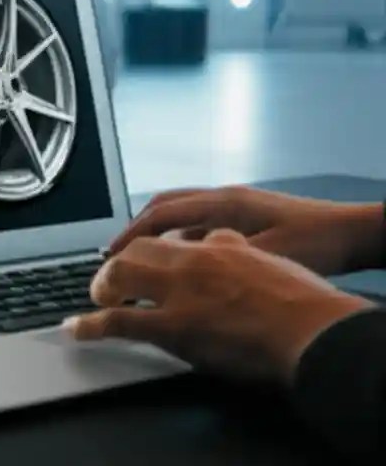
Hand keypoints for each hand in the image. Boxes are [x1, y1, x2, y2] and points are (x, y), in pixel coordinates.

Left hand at [66, 230, 373, 383]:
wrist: (312, 332)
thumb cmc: (304, 307)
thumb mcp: (273, 265)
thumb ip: (242, 255)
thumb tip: (223, 244)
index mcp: (223, 245)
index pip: (175, 239)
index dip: (152, 251)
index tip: (144, 260)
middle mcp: (195, 261)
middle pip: (140, 251)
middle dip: (120, 265)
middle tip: (111, 281)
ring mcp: (180, 292)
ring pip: (123, 277)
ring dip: (103, 287)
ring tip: (95, 299)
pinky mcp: (172, 326)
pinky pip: (120, 320)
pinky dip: (92, 324)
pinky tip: (78, 329)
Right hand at [114, 187, 385, 275]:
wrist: (354, 233)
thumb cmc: (317, 243)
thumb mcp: (265, 256)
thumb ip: (219, 258)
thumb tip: (177, 267)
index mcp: (225, 203)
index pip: (162, 212)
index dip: (132, 234)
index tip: (111, 255)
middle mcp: (225, 198)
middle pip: (165, 206)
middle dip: (135, 229)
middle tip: (114, 254)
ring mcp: (236, 205)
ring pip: (182, 213)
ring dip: (157, 233)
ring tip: (141, 258)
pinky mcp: (246, 217)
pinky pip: (200, 222)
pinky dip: (180, 237)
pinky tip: (181, 260)